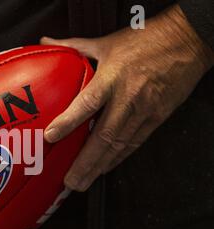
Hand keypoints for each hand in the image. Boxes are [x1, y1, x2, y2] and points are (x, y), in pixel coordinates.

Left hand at [41, 4, 213, 191]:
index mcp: (113, 76)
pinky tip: (104, 169)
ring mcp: (145, 111)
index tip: (51, 136)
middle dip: (85, 163)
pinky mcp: (157, 118)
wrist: (188, 41)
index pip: (87, 102)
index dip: (69, 121)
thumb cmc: (146, 40)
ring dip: (99, 167)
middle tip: (69, 181)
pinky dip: (118, 158)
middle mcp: (129, 97)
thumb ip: (74, 45)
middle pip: (104, 136)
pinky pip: (135, 143)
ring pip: (119, 145)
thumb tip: (46, 43)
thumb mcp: (106, 41)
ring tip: (83, 182)